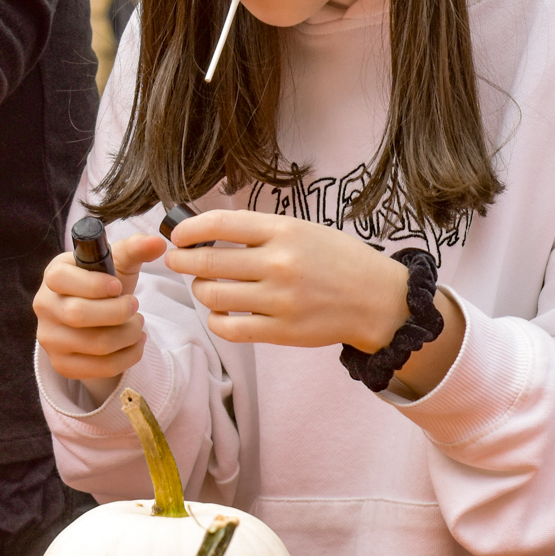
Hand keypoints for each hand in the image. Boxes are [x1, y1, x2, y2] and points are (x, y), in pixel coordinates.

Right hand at [35, 231, 164, 404]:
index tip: (117, 286)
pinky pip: (100, 368)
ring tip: (138, 324)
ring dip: (129, 334)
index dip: (94, 284)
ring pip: (95, 344)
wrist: (98, 318)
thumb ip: (135, 248)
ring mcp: (50, 338)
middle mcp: (44, 306)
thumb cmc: (106, 284)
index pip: (61, 278)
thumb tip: (158, 242)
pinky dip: (128, 356)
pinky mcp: (63, 364)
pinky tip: (136, 343)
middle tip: (135, 306)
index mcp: (54, 275)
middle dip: (118, 311)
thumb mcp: (119, 262)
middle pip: (79, 315)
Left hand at [166, 209, 466, 394]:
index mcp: (285, 231)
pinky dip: (215, 319)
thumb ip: (260, 232)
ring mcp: (280, 300)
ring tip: (206, 286)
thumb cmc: (338, 260)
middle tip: (177, 260)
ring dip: (200, 289)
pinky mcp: (282, 331)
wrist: (377, 299)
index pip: (220, 224)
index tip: (177, 235)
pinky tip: (220, 312)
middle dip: (182, 260)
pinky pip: (229, 327)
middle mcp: (280, 264)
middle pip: (208, 261)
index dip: (188, 230)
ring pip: (212, 295)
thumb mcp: (304, 231)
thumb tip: (207, 233)